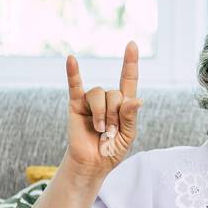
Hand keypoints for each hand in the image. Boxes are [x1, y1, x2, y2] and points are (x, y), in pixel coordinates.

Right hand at [64, 40, 142, 178]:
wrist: (92, 163)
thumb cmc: (111, 150)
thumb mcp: (128, 136)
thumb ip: (131, 117)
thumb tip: (136, 99)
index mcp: (123, 104)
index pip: (128, 79)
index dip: (130, 62)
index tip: (132, 44)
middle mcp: (107, 98)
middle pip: (115, 93)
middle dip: (115, 115)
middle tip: (110, 132)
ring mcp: (90, 100)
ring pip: (100, 94)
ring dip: (102, 114)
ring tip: (100, 130)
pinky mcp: (75, 104)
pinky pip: (74, 85)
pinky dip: (73, 72)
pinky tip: (71, 59)